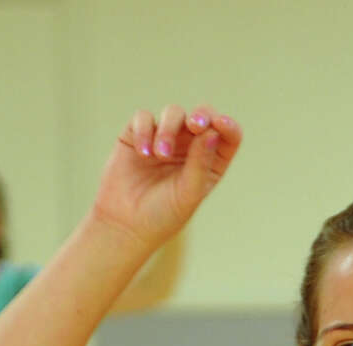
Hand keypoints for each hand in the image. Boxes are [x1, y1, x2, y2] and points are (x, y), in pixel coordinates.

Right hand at [90, 104, 242, 249]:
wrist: (124, 225)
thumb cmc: (162, 215)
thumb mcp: (187, 194)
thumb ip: (200, 163)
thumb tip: (212, 132)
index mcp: (211, 161)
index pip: (228, 136)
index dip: (227, 125)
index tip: (220, 125)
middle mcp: (190, 146)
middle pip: (203, 116)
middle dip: (201, 115)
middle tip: (195, 125)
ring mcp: (164, 137)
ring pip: (173, 113)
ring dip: (168, 129)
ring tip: (159, 154)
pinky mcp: (137, 134)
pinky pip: (143, 118)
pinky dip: (144, 131)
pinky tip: (143, 154)